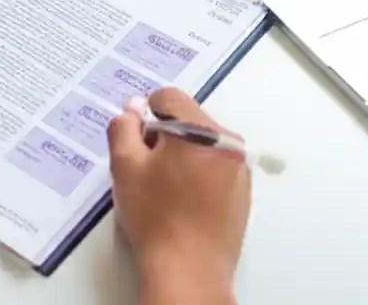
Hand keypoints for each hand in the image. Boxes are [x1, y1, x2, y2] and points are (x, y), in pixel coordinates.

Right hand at [107, 88, 250, 304]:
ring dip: (184, 153)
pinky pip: (217, 166)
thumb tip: (131, 110)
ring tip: (165, 185)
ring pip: (204, 143)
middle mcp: (228, 143)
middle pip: (190, 119)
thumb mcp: (125, 167)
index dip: (147, 111)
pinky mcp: (243, 191)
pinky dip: (199, 172)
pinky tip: (183, 199)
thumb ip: (124, 129)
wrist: (189, 269)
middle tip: (147, 165)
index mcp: (201, 131)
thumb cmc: (155, 217)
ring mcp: (240, 168)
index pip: (171, 97)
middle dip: (166, 134)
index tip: (137, 134)